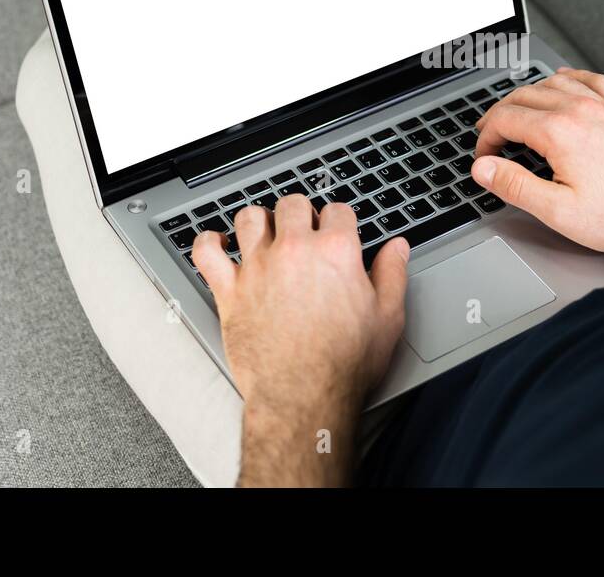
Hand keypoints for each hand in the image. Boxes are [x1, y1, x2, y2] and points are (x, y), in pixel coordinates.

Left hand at [192, 196, 408, 484]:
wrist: (304, 397)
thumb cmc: (343, 365)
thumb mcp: (387, 318)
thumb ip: (392, 275)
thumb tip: (397, 248)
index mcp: (335, 251)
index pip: (337, 210)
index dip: (339, 220)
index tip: (338, 231)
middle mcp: (294, 250)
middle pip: (292, 205)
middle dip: (300, 213)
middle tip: (304, 230)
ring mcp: (258, 268)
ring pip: (249, 218)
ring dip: (259, 221)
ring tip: (265, 233)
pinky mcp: (229, 290)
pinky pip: (206, 252)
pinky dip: (208, 243)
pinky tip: (217, 244)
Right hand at [473, 67, 603, 253]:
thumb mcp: (558, 211)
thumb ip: (515, 186)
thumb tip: (484, 168)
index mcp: (560, 132)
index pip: (505, 119)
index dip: (486, 138)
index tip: (484, 155)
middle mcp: (580, 109)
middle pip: (523, 96)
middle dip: (499, 114)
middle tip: (490, 135)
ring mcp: (603, 105)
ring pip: (552, 82)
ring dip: (527, 94)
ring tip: (515, 112)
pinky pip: (589, 79)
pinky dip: (569, 77)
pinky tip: (563, 81)